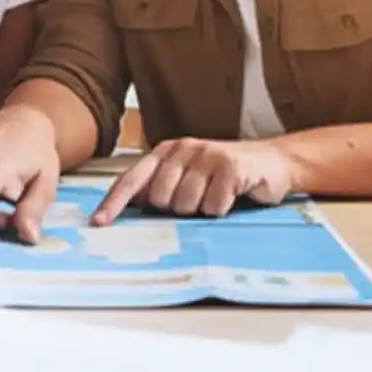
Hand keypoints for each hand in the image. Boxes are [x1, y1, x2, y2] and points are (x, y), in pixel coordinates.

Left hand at [93, 138, 294, 223]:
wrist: (273, 162)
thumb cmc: (224, 175)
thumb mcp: (187, 176)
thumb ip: (159, 186)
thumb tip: (125, 206)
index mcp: (165, 151)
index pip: (132, 178)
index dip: (114, 202)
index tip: (99, 223)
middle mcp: (183, 149)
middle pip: (160, 198)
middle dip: (176, 208)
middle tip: (198, 199)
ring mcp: (207, 155)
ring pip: (186, 204)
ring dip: (201, 210)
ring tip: (216, 196)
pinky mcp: (230, 167)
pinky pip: (213, 206)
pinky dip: (221, 210)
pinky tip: (232, 197)